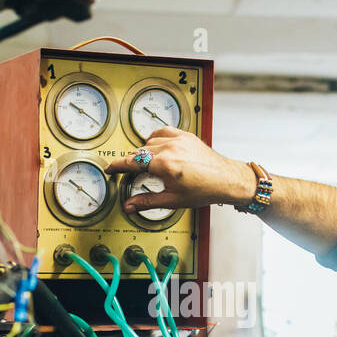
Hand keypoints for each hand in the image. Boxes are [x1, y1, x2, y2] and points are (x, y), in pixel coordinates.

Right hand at [104, 127, 253, 212]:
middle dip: (132, 162)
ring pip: (150, 141)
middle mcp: (171, 149)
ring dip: (145, 151)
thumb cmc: (204, 190)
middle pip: (139, 151)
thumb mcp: (172, 200)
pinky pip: (163, 131)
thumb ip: (147, 202)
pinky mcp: (186, 135)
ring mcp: (179, 139)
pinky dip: (156, 138)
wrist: (226, 180)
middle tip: (131, 173)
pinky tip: (157, 147)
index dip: (117, 166)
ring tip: (147, 163)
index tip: (110, 169)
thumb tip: (130, 206)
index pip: (132, 162)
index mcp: (165, 165)